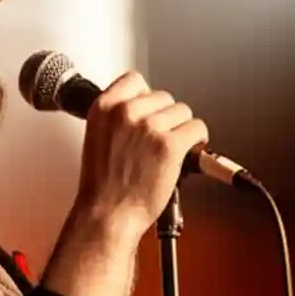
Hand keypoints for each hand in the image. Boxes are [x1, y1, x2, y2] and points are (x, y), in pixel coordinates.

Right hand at [72, 71, 207, 241]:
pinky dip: (198, 141)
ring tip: (170, 150)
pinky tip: (187, 152)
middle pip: (163, 96)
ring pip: (183, 111)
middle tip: (159, 140)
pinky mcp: (170, 145)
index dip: (146, 97)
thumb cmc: (102, 186)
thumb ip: (116, 118)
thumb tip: (142, 108)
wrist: (107, 215)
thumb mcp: (97, 138)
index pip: (135, 80)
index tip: (150, 110)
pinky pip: (197, 128)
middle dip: (166, 117)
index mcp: (103, 108)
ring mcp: (148, 127)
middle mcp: (125, 112)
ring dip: (181, 130)